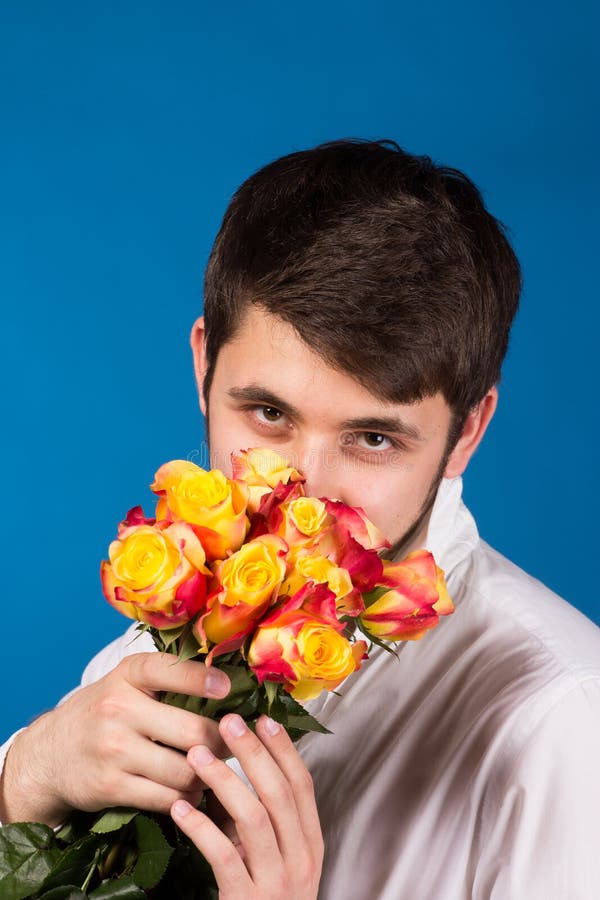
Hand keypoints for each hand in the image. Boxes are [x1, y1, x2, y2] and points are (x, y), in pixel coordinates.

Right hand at [0, 652, 229, 826]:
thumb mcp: (125, 682)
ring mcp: (114, 749)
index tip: (227, 688)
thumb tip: (229, 682)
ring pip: (184, 771)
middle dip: (222, 743)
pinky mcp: (110, 786)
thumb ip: (167, 677)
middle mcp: (119, 708)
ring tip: (214, 771)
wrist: (48, 755)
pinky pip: (166, 798)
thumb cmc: (102, 712)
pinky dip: (186, 798)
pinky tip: (191, 792)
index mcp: (129, 674)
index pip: (170, 670)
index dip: (203, 678)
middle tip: (234, 745)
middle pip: (193, 732)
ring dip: (207, 776)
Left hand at [171, 713, 323, 899]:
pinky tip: (180, 808)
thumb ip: (265, 819)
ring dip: (223, 780)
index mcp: (311, 842)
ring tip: (196, 756)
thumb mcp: (276, 857)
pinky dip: (200, 827)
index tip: (263, 717)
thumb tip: (238, 765)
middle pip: (279, 792)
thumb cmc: (265, 899)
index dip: (283, 748)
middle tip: (227, 722)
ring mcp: (277, 881)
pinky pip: (223, 855)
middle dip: (253, 752)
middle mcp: (301, 858)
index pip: (302, 784)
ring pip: (253, 817)